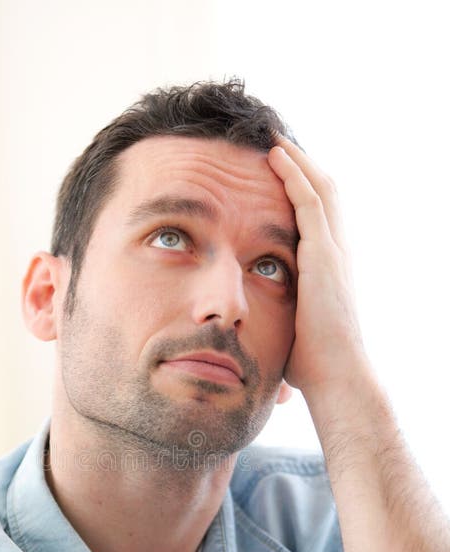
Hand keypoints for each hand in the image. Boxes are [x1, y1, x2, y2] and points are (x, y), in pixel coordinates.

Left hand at [267, 139, 366, 396]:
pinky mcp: (324, 256)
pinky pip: (309, 203)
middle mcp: (337, 253)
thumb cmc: (312, 365)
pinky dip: (293, 175)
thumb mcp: (291, 329)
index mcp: (330, 268)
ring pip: (319, 188)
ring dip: (296, 159)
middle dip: (300, 163)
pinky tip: (273, 157)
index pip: (318, 215)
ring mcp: (333, 252)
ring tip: (272, 137)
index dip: (300, 189)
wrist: (337, 377)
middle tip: (274, 140)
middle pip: (323, 191)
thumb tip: (252, 325)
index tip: (276, 171)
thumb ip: (279, 314)